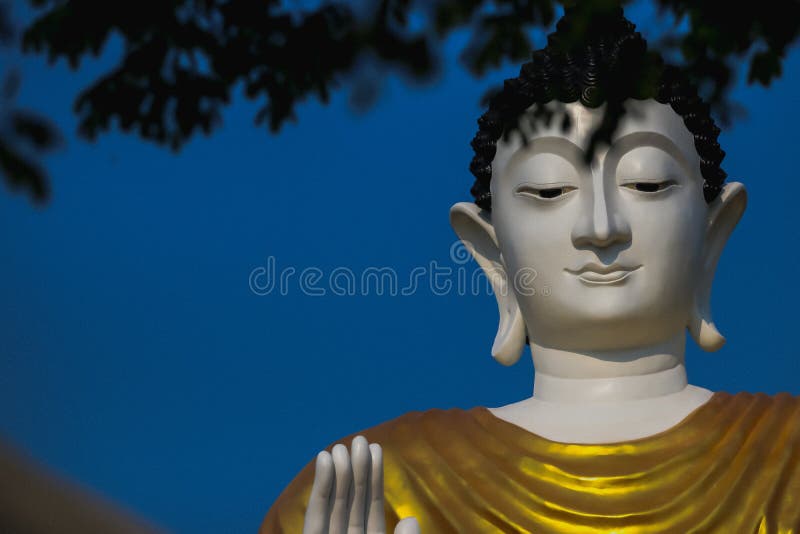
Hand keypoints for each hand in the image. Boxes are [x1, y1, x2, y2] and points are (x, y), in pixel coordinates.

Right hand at [302, 435, 419, 533]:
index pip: (372, 507)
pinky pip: (315, 515)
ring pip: (333, 503)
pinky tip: (324, 459)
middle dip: (356, 469)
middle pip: (352, 500)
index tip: (376, 448)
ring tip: (341, 447)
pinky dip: (320, 486)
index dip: (375, 477)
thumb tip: (410, 518)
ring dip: (337, 472)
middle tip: (359, 439)